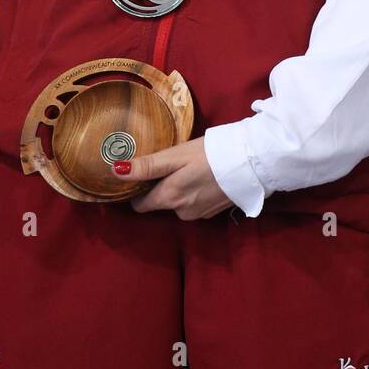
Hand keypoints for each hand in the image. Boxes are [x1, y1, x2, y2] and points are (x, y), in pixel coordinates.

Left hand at [117, 137, 235, 219]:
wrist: (252, 161)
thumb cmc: (210, 153)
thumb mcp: (176, 155)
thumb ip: (147, 166)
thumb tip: (115, 171)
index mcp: (169, 198)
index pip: (140, 205)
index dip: (136, 191)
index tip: (139, 175)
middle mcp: (182, 212)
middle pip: (160, 203)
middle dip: (160, 187)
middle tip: (169, 163)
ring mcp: (200, 214)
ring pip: (179, 203)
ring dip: (179, 189)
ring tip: (189, 166)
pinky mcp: (214, 212)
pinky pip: (195, 203)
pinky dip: (195, 192)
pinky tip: (203, 175)